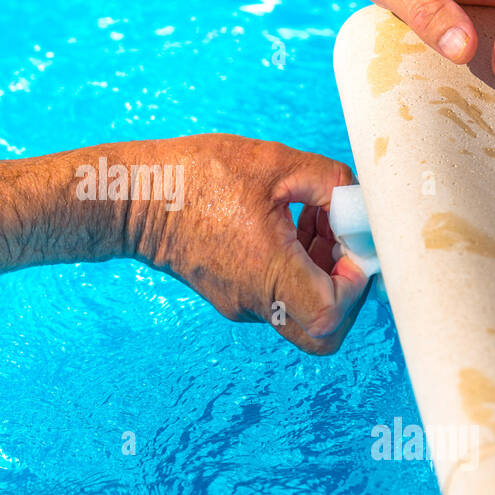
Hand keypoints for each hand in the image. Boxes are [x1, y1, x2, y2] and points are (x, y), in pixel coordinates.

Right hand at [130, 135, 370, 354]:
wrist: (136, 197)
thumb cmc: (198, 176)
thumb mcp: (275, 162)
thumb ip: (331, 182)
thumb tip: (358, 203)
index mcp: (266, 274)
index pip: (331, 315)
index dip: (356, 283)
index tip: (351, 242)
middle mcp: (255, 301)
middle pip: (323, 332)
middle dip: (347, 291)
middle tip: (342, 243)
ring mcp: (241, 303)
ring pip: (304, 310)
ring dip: (324, 271)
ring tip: (312, 218)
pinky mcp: (232, 295)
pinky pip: (280, 295)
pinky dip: (297, 266)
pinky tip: (287, 224)